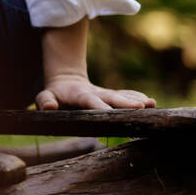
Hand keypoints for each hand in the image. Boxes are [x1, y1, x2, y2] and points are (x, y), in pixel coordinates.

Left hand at [34, 73, 156, 110]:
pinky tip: (151, 103)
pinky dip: (138, 98)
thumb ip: (45, 101)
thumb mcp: (44, 96)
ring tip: (151, 103)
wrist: (66, 82)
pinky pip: (126, 95)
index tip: (111, 112)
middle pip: (112, 97)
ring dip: (136, 99)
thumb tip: (50, 107)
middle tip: (140, 107)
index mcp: (79, 95)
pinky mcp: (112, 96)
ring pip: (122, 95)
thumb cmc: (54, 95)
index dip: (100, 106)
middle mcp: (96, 94)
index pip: (90, 101)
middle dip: (125, 102)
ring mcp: (105, 94)